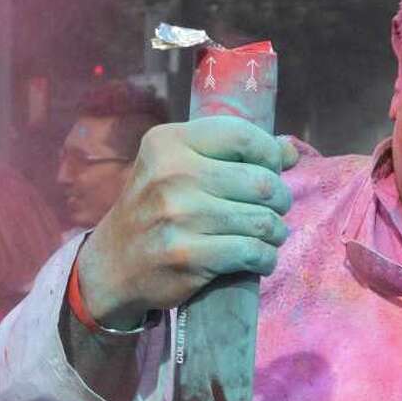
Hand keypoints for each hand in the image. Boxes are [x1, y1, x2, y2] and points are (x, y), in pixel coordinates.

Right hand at [74, 119, 299, 325]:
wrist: (113, 264)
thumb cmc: (155, 209)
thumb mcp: (178, 167)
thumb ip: (231, 154)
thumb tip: (289, 151)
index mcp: (168, 143)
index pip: (242, 136)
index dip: (269, 154)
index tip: (271, 171)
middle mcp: (171, 175)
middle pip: (260, 181)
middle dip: (279, 198)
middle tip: (274, 210)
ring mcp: (178, 217)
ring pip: (261, 221)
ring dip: (275, 231)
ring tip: (269, 235)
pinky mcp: (187, 256)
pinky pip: (252, 252)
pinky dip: (266, 258)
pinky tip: (260, 258)